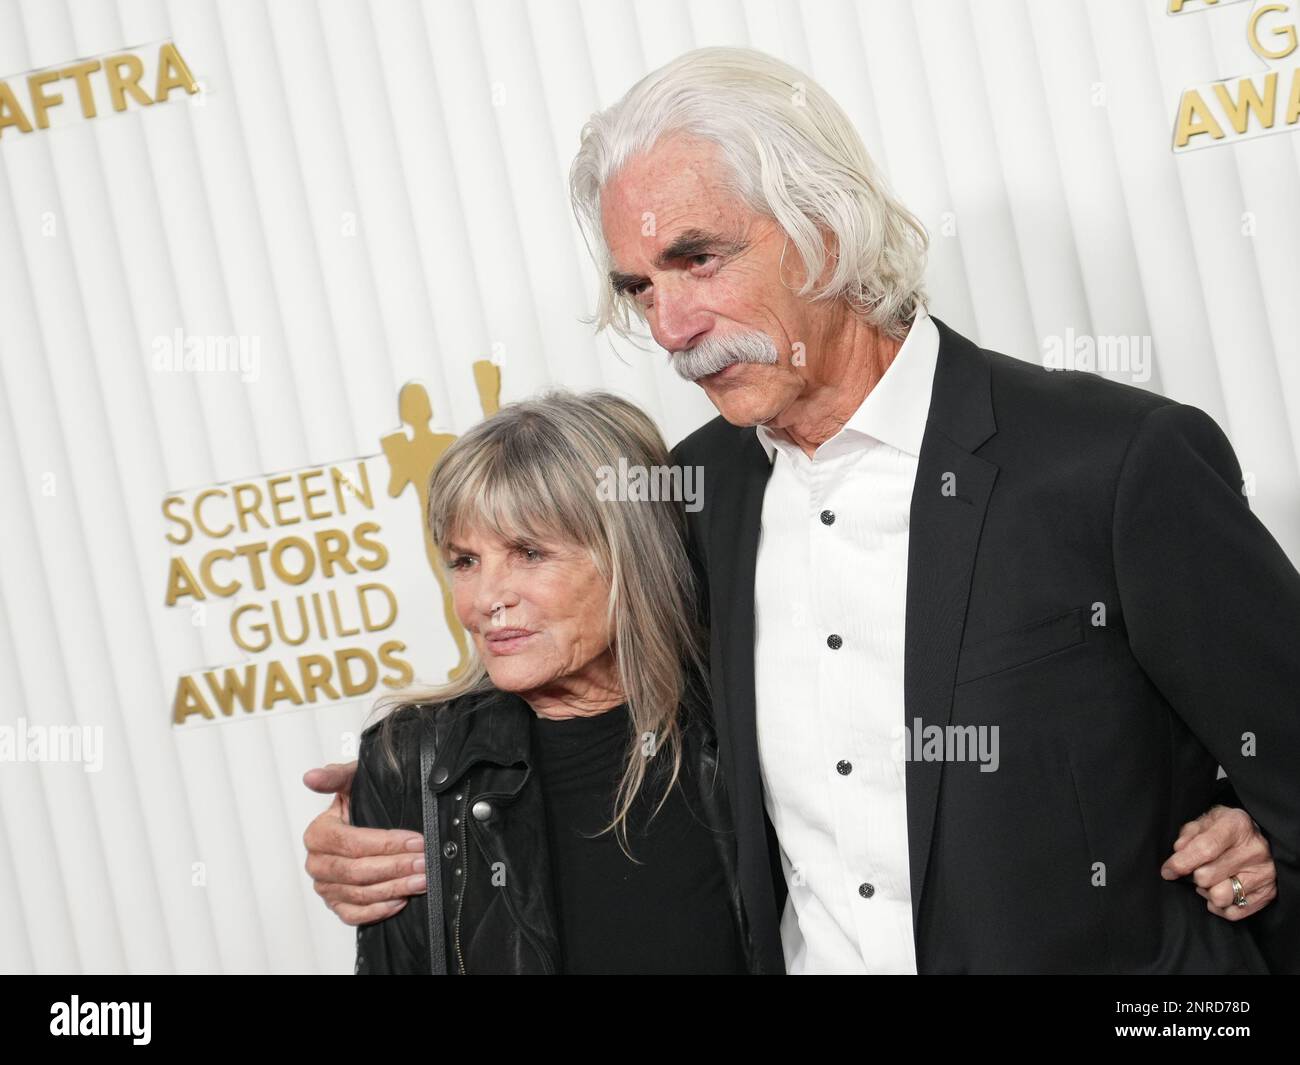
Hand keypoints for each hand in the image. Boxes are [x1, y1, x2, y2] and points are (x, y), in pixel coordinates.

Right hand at [302, 761, 426, 925]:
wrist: (364, 820)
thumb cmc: (358, 801)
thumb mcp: (351, 781)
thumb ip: (335, 776)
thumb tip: (311, 777)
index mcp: (318, 833)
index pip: (352, 843)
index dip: (386, 844)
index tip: (416, 841)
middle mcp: (317, 862)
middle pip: (357, 871)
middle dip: (396, 867)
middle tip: (424, 863)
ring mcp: (325, 886)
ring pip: (360, 894)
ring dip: (394, 888)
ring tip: (422, 880)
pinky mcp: (335, 904)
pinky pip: (354, 914)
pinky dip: (378, 910)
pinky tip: (401, 900)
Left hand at [1160, 804, 1276, 920]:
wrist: (1262, 838)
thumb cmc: (1227, 829)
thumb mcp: (1206, 821)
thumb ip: (1189, 835)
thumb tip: (1178, 853)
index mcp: (1237, 825)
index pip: (1204, 849)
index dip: (1181, 863)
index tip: (1167, 871)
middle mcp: (1254, 850)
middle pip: (1207, 876)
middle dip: (1193, 875)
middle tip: (1196, 870)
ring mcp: (1264, 874)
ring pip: (1220, 897)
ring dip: (1207, 892)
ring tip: (1209, 881)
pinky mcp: (1268, 894)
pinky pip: (1232, 913)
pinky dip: (1219, 906)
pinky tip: (1219, 890)